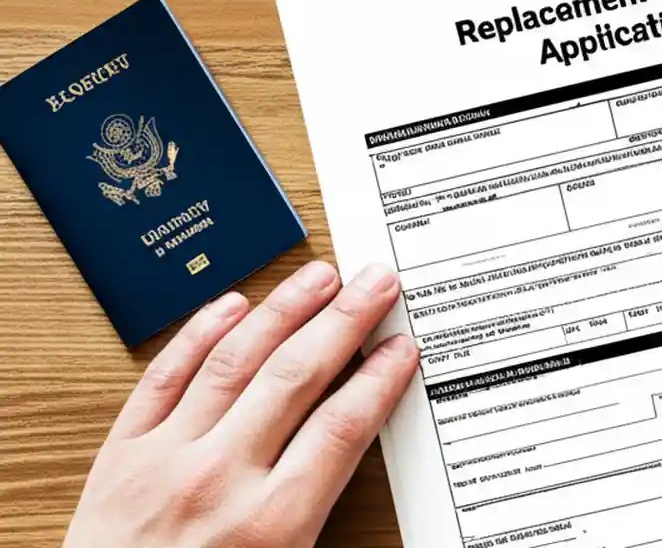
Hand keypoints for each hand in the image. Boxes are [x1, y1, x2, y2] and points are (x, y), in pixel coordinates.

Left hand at [64, 262, 418, 547]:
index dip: (380, 377)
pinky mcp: (122, 454)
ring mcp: (167, 460)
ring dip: (283, 310)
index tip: (401, 347)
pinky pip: (164, 377)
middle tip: (375, 284)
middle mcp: (220, 481)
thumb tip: (357, 440)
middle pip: (297, 377)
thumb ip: (321, 506)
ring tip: (318, 276)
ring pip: (234, 361)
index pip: (343, 426)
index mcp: (272, 523)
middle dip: (345, 320)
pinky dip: (198, 334)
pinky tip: (232, 304)